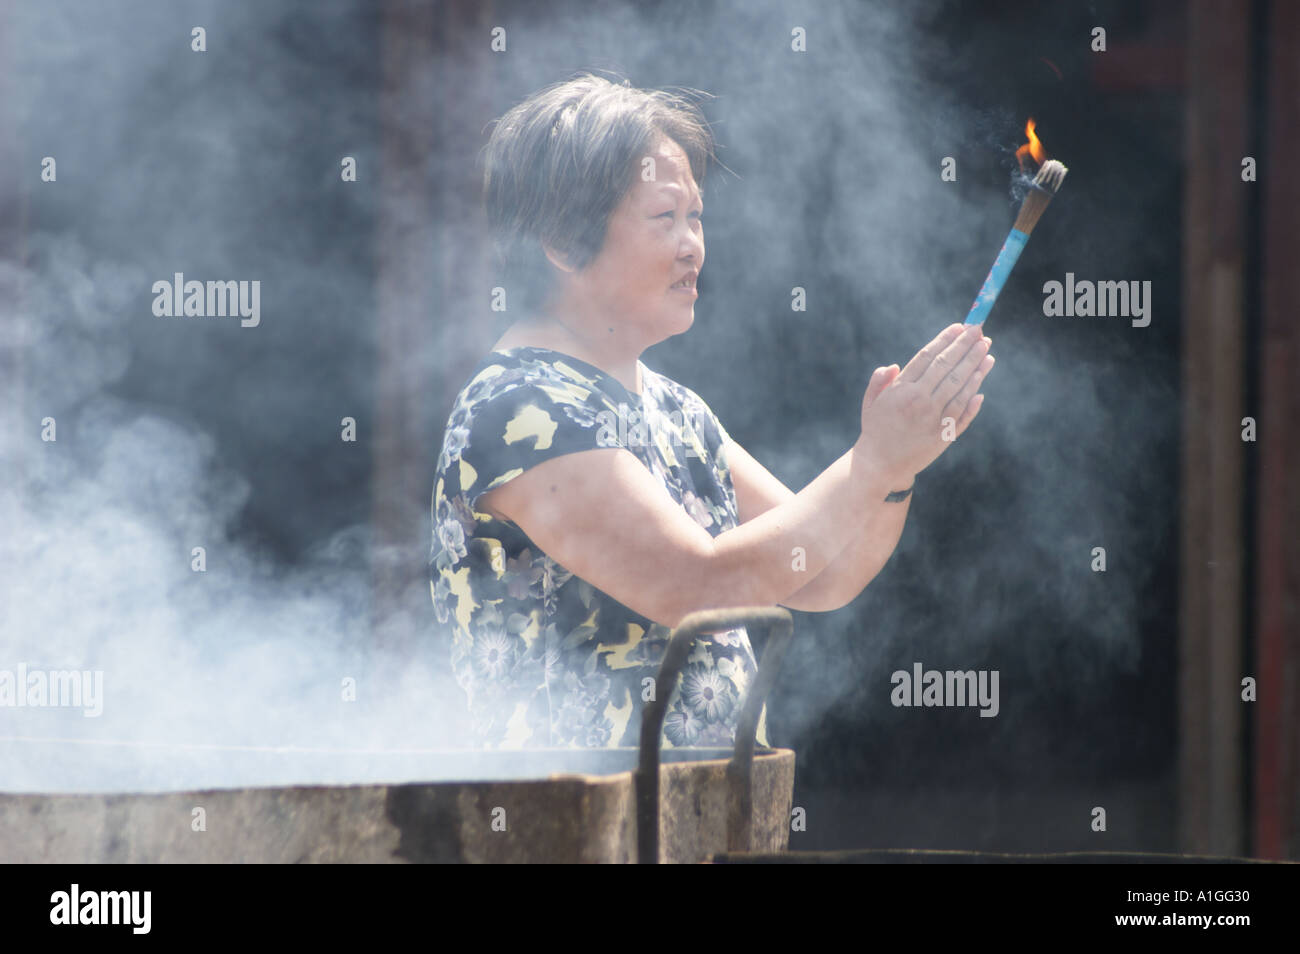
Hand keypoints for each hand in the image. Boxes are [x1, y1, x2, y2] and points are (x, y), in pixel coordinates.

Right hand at [855, 323, 993, 482]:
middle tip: (979, 330)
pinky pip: (963, 411)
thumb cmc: (875, 430)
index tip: (959, 327)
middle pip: (947, 366)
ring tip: (986, 349)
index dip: (945, 340)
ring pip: (959, 386)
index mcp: (900, 389)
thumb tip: (895, 365)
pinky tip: (981, 378)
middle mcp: (919, 401)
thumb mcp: (870, 402)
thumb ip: (879, 381)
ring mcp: (934, 418)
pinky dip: (973, 395)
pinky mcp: (944, 434)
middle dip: (965, 346)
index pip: (928, 356)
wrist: (879, 465)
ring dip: (975, 366)